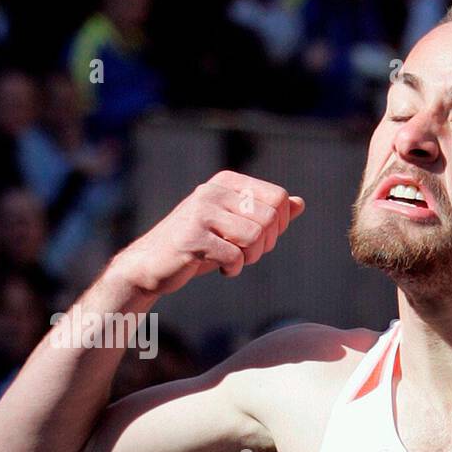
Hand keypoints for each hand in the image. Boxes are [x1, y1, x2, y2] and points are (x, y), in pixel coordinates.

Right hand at [114, 170, 305, 298]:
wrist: (152, 263)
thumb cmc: (200, 245)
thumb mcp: (235, 225)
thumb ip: (266, 213)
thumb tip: (300, 203)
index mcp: (227, 182)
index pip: (278, 197)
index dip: (279, 225)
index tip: (260, 238)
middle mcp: (213, 191)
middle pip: (269, 218)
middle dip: (265, 245)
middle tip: (245, 254)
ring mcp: (201, 212)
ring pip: (255, 236)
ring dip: (250, 258)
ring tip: (232, 260)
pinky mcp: (192, 237)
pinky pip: (234, 256)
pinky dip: (233, 269)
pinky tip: (219, 268)